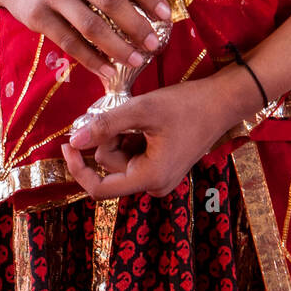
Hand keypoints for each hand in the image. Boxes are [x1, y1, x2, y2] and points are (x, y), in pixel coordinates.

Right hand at [5, 0, 172, 77]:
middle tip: (154, 44)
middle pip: (109, 0)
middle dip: (136, 25)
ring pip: (90, 25)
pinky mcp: (38, 17)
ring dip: (117, 46)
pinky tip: (109, 69)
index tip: (165, 15)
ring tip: (136, 60)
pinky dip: (92, 59)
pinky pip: (70, 43)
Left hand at [60, 79, 232, 199]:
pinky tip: (150, 123)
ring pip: (121, 159)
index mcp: (149, 178)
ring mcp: (160, 178)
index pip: (99, 188)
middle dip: (110, 139)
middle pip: (110, 168)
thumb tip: (73, 140)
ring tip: (143, 117)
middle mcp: (154, 185)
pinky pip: (134, 156)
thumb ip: (105, 126)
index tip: (67, 144)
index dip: (78, 168)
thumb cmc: (186, 105)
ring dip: (122, 136)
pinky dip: (133, 137)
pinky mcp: (163, 168)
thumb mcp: (142, 110)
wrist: (223, 101)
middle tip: (126, 113)